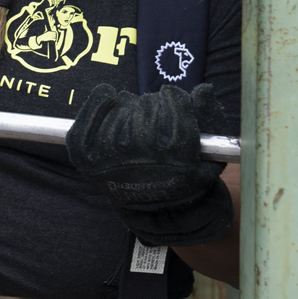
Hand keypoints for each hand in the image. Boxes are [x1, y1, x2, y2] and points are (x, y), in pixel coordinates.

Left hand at [66, 82, 232, 246]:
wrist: (157, 207)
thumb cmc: (185, 174)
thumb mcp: (211, 154)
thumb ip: (210, 119)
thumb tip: (203, 90)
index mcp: (175, 156)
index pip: (173, 104)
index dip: (173, 97)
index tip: (171, 97)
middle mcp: (140, 158)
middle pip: (146, 106)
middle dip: (152, 105)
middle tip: (153, 114)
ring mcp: (110, 158)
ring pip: (121, 107)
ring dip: (128, 105)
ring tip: (135, 117)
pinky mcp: (86, 157)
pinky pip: (88, 116)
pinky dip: (98, 101)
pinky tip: (107, 98)